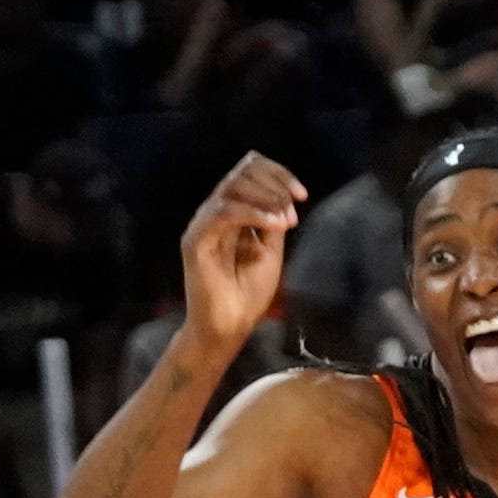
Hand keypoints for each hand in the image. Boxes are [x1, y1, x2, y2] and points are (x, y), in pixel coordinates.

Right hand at [179, 152, 305, 351]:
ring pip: (233, 185)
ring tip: (286, 221)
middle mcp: (215, 212)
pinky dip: (254, 214)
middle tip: (295, 210)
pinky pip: (224, 212)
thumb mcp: (271, 250)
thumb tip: (284, 195)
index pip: (250, 170)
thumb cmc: (249, 294)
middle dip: (276, 184)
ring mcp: (203, 224)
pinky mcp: (195, 240)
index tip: (302, 195)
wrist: (229, 327)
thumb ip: (273, 219)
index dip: (279, 174)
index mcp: (233, 211)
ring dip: (267, 198)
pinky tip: (275, 226)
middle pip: (242, 171)